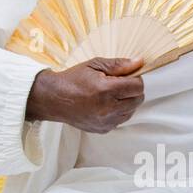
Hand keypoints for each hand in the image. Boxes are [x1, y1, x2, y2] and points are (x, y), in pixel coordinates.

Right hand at [25, 56, 144, 132]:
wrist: (53, 99)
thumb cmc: (72, 79)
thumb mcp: (94, 65)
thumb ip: (119, 64)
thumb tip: (139, 62)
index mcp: (106, 90)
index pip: (138, 86)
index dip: (135, 78)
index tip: (126, 76)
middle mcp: (108, 108)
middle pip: (138, 99)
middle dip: (132, 90)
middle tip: (118, 84)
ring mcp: (106, 121)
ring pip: (131, 111)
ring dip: (126, 102)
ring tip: (111, 95)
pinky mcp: (103, 129)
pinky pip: (121, 120)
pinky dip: (118, 112)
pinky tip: (105, 105)